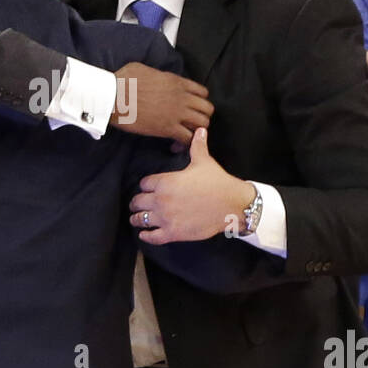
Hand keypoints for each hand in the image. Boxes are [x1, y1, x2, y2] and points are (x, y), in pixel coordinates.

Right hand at [113, 62, 212, 144]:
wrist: (113, 96)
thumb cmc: (123, 81)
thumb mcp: (144, 69)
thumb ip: (157, 75)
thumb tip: (154, 77)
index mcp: (177, 82)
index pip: (203, 92)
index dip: (199, 101)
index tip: (191, 108)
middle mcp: (182, 97)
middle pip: (207, 109)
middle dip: (201, 117)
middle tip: (190, 123)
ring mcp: (176, 113)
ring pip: (202, 124)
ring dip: (195, 131)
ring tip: (184, 136)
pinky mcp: (167, 128)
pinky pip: (187, 138)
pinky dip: (183, 144)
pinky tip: (174, 146)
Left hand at [128, 128, 253, 243]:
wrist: (231, 204)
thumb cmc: (217, 182)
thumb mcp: (204, 161)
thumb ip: (197, 146)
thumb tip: (200, 130)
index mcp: (165, 181)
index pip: (144, 183)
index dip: (146, 186)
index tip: (148, 188)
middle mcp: (161, 199)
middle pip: (138, 201)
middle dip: (137, 202)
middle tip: (137, 204)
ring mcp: (165, 217)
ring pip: (141, 219)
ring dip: (137, 219)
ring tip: (136, 219)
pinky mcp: (173, 233)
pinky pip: (152, 237)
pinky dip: (146, 236)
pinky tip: (144, 234)